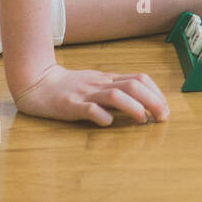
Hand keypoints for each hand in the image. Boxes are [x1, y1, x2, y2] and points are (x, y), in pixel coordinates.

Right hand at [11, 64, 169, 125]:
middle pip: (133, 85)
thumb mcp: (96, 83)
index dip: (156, 92)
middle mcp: (100, 84)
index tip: (165, 108)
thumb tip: (142, 103)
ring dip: (134, 107)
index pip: (139, 79)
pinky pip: (89, 109)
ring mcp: (85, 94)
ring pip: (116, 95)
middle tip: (163, 117)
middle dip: (153, 100)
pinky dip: (102, 116)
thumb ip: (115, 90)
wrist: (36, 82)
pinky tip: (108, 123)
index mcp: (108, 79)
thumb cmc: (69, 86)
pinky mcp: (70, 106)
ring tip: (142, 120)